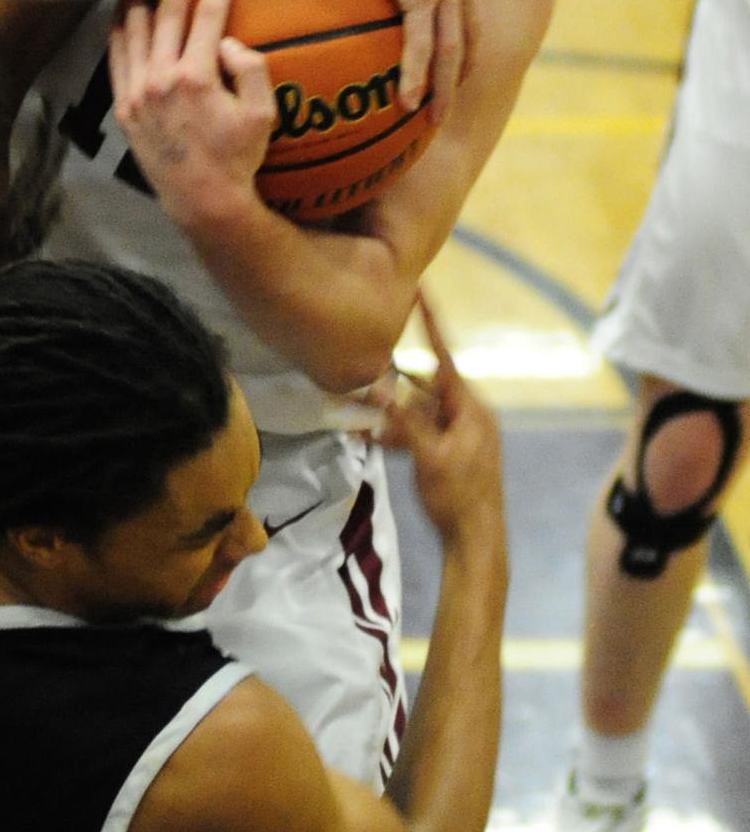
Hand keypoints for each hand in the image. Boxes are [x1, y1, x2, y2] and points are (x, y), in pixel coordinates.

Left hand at [108, 0, 276, 222]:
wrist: (201, 202)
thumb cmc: (238, 159)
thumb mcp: (263, 115)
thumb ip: (251, 70)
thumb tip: (227, 39)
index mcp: (195, 77)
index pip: (208, 13)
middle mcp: (158, 78)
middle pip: (167, 11)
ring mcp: (135, 92)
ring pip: (133, 27)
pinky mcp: (122, 106)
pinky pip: (115, 55)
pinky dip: (120, 27)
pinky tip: (126, 12)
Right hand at [342, 0, 478, 120]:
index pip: (468, 8)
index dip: (464, 44)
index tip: (451, 72)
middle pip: (468, 35)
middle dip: (460, 76)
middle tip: (448, 108)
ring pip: (451, 47)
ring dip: (442, 88)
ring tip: (432, 119)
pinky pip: (423, 44)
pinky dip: (417, 76)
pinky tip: (408, 102)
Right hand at [380, 293, 503, 547]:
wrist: (477, 541)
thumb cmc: (457, 496)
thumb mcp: (428, 456)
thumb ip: (404, 420)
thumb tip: (380, 388)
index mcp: (470, 407)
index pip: (443, 356)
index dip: (429, 323)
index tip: (419, 291)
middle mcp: (467, 414)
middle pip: (424, 386)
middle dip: (392, 383)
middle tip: (363, 370)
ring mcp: (460, 434)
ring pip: (419, 411)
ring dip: (390, 413)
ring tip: (356, 413)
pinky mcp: (450, 452)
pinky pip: (421, 432)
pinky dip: (398, 433)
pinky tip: (370, 438)